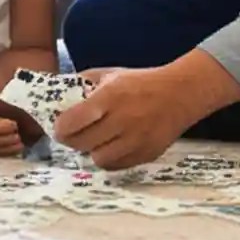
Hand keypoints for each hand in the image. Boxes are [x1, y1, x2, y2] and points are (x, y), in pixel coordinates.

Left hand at [53, 66, 198, 170]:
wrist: (181, 94)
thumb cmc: (141, 83)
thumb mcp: (111, 74)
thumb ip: (83, 83)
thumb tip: (57, 95)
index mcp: (110, 97)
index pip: (72, 122)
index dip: (61, 127)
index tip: (60, 126)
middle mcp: (122, 120)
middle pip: (81, 144)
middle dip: (72, 140)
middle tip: (74, 134)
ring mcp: (136, 140)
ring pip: (98, 159)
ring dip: (93, 150)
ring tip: (97, 140)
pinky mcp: (146, 154)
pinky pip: (117, 165)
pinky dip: (111, 158)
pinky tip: (113, 145)